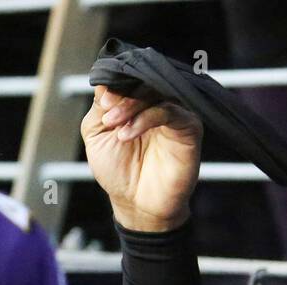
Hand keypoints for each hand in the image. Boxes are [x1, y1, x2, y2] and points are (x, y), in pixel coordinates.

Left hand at [81, 84, 201, 232]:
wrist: (137, 204)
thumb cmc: (118, 171)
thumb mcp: (97, 137)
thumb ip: (99, 110)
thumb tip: (103, 84)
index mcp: (136, 101)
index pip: (128, 78)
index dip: (114, 85)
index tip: (102, 103)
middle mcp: (157, 102)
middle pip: (142, 82)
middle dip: (121, 97)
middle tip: (108, 117)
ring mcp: (175, 112)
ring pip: (155, 92)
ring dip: (130, 106)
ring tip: (114, 126)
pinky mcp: (188, 126)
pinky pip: (170, 111)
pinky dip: (146, 118)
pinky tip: (127, 134)